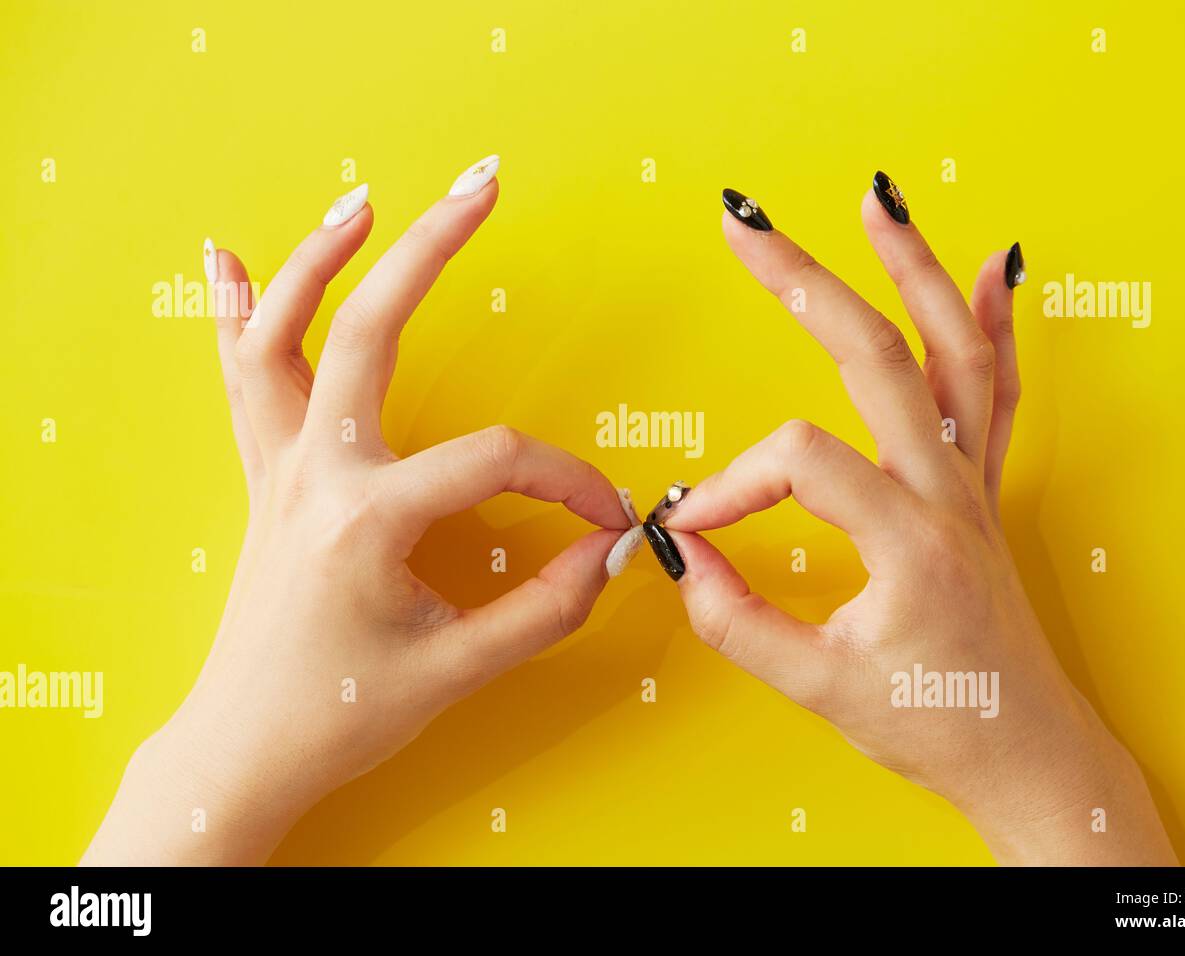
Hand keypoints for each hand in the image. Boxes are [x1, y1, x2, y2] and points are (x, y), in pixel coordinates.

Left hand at [82, 160, 628, 864]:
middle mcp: (314, 474)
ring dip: (319, 257)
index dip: (568, 482)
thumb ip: (545, 607)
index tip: (607, 519)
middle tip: (483, 187)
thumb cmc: (338, 713)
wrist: (245, 747)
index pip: (494, 460)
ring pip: (284, 335)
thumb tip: (615, 554)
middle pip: (370, 331)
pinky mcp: (266, 478)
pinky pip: (242, 377)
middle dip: (430, 248)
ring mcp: (279, 469)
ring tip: (366, 199)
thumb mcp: (456, 669)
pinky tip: (224, 255)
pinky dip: (234, 311)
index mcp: (366, 518)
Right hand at [662, 177, 1176, 864]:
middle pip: (878, 354)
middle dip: (804, 281)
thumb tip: (676, 552)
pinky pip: (997, 390)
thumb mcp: (819, 687)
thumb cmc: (938, 725)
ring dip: (914, 268)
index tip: (697, 527)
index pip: (800, 461)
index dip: (732, 485)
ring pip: (954, 351)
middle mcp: (949, 492)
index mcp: (909, 537)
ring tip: (875, 204)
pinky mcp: (981, 490)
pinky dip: (994, 322)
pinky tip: (990, 267)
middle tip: (746, 227)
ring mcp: (972, 483)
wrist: (1026, 751)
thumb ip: (735, 619)